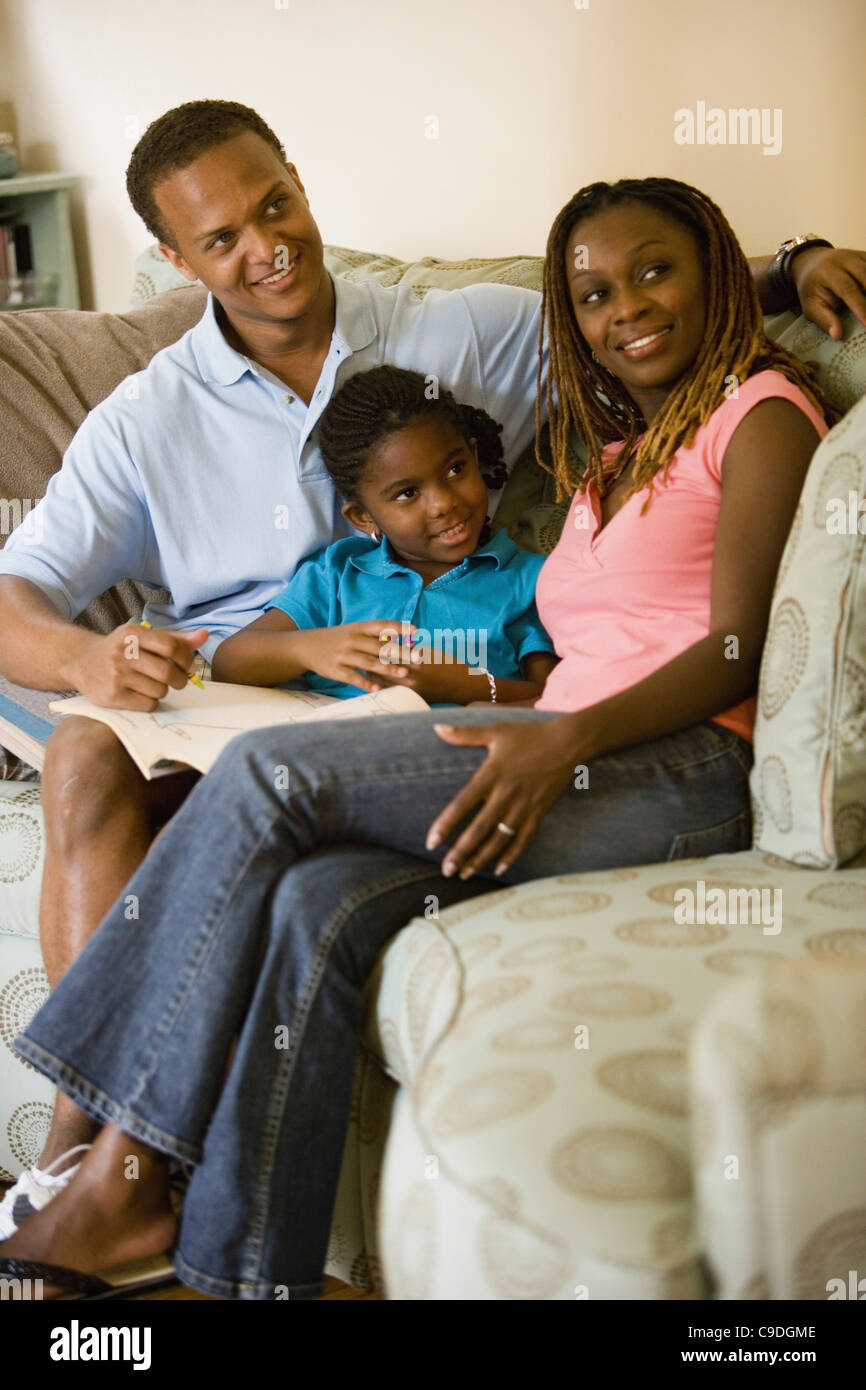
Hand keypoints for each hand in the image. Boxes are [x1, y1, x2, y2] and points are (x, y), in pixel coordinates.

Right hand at [67, 624, 208, 710]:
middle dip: (180, 680)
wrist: (81, 662)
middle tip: (178, 681)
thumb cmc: (121, 649)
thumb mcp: (143, 637)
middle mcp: (122, 653)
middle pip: (168, 672)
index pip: (171, 646)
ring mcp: (116, 676)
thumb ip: (175, 638)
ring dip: (163, 690)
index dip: (187, 659)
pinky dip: (151, 702)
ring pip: (159, 691)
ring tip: (152, 684)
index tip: (189, 666)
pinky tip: (141, 694)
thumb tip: (204, 636)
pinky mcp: (112, 696)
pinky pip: (148, 704)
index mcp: (132, 633)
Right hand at [294, 620, 416, 693]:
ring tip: (404, 673)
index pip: (382, 625)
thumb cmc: (337, 639)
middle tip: (418, 658)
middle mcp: (352, 639)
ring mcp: (343, 655)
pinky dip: (365, 683)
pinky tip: (377, 688)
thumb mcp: (353, 631)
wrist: (306, 646)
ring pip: (369, 662)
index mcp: (358, 628)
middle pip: (380, 646)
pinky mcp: (335, 669)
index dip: (399, 627)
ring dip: (388, 669)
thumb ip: (373, 635)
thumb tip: (398, 639)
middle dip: (401, 652)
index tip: (416, 631)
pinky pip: (353, 677)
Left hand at [373, 651, 486, 703]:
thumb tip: (390, 645)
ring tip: (365, 668)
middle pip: (382, 668)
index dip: (377, 648)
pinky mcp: (412, 699)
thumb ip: (408, 650)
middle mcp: (411, 677)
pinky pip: (390, 693)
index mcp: (415, 661)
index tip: (369, 644)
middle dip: (371, 662)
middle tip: (362, 657)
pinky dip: (381, 686)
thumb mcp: (428, 653)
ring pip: (383, 682)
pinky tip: (375, 682)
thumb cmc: (447, 664)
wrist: (463, 686)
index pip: (389, 653)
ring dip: (373, 675)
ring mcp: (411, 690)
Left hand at [425, 716, 578, 878]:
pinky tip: (499, 869)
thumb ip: (465, 734)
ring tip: (465, 874)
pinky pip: (523, 839)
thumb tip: (436, 727)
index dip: (446, 824)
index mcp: (492, 774)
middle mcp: (506, 794)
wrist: (568, 743)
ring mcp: (524, 806)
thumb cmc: (529, 736)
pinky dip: (512, 855)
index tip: (431, 842)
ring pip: (499, 839)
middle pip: (479, 829)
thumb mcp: (496, 730)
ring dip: (481, 858)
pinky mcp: (538, 813)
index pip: (463, 804)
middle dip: (461, 852)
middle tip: (446, 870)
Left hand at [791, 246, 865, 340]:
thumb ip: (824, 319)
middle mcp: (845, 260)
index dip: (860, 306)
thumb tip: (838, 335)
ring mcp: (858, 256)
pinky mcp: (865, 256)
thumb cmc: (812, 288)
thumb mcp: (810, 305)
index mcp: (828, 272)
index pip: (848, 289)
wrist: (811, 262)